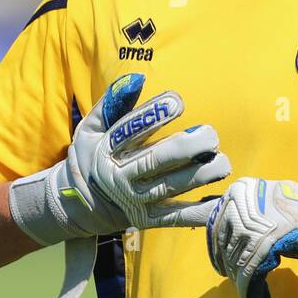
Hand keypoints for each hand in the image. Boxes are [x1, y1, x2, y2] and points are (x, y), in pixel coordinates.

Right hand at [8, 73, 229, 246]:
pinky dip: (201, 211)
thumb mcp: (90, 129)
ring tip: (222, 162)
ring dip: (201, 175)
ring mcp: (136, 201)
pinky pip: (178, 217)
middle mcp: (121, 176)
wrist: (75, 207)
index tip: (178, 102)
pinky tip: (221, 199)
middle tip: (210, 135)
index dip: (153, 116)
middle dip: (186, 147)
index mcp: (106, 150)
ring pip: (172, 188)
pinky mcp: (148, 219)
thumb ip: (112, 103)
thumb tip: (137, 77)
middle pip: (156, 161)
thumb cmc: (90, 158)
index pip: (130, 131)